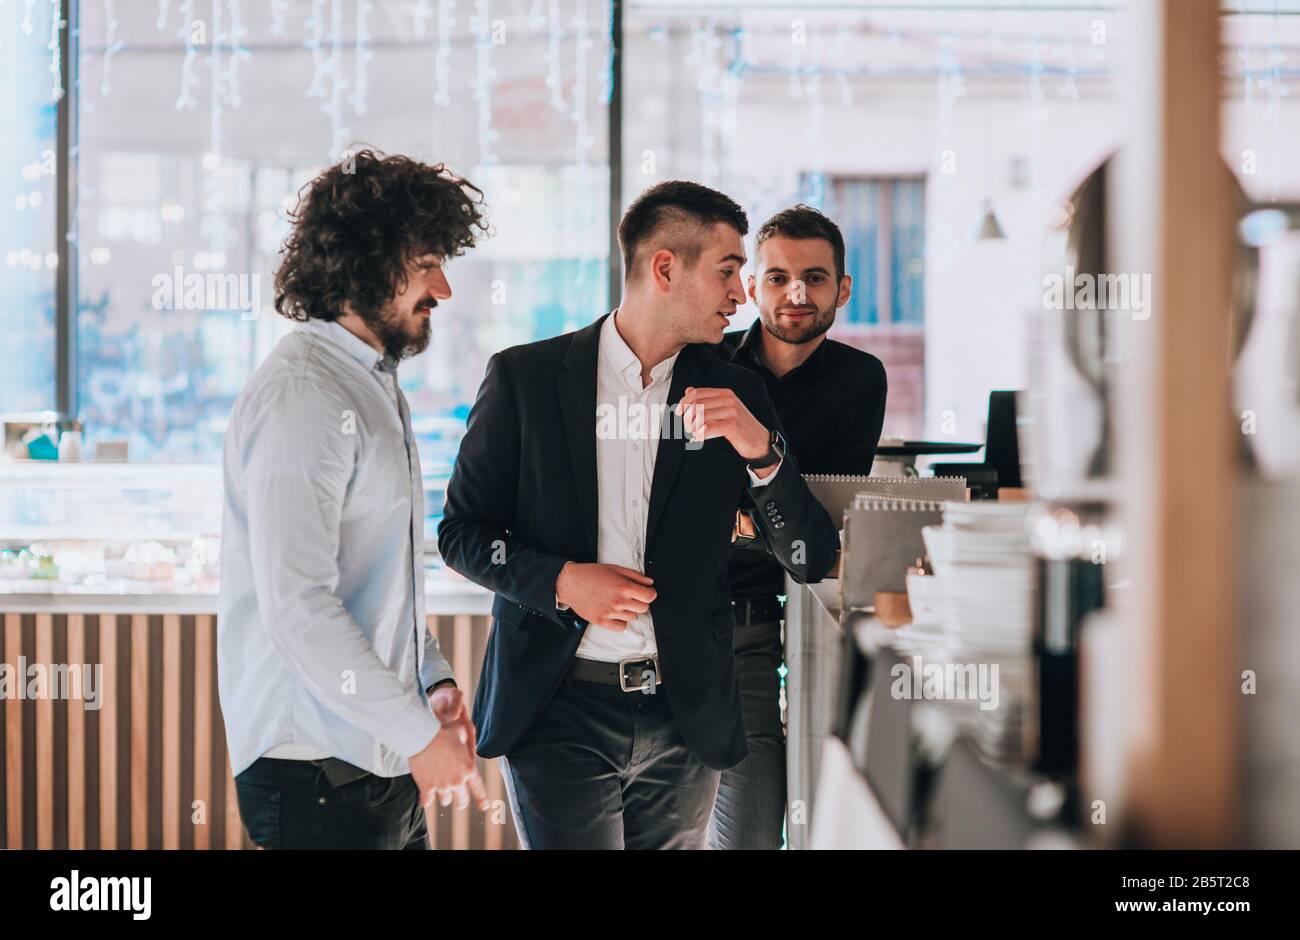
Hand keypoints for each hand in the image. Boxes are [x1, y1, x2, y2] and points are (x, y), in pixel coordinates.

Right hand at [409, 686, 488, 811]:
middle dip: (461, 801)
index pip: (479, 788)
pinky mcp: (427, 788)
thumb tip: (467, 732)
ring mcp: (442, 786)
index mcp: (468, 768)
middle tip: (458, 801)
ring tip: (440, 791)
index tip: (484, 806)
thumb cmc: (442, 732)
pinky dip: (426, 800)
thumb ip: (465, 739)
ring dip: (444, 797)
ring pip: (446, 801)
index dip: (482, 799)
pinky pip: (428, 802)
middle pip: (462, 801)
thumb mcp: (460, 732)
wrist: (422, 737)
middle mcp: (457, 780)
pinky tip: (426, 798)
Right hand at [555, 562, 656, 630]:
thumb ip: (635, 576)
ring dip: (629, 610)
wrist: (570, 583)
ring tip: (619, 602)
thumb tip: (649, 583)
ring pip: (632, 617)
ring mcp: (610, 612)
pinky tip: (615, 612)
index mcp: (623, 586)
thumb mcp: (615, 569)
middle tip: (632, 596)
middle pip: (643, 608)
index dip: (650, 594)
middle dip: (640, 601)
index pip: (649, 597)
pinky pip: (621, 627)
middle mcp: (618, 601)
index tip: (646, 592)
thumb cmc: (591, 574)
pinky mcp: (602, 621)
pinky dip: (621, 621)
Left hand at [676, 387, 772, 471]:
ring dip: (692, 427)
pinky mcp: (733, 425)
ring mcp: (732, 412)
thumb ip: (707, 400)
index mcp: (726, 394)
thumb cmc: (740, 427)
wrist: (760, 441)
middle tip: (687, 427)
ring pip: (700, 416)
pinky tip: (699, 438)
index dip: (684, 402)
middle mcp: (729, 400)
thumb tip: (688, 390)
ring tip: (694, 434)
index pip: (698, 393)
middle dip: (687, 417)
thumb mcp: (724, 410)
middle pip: (697, 404)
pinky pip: (708, 428)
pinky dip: (700, 434)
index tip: (678, 412)